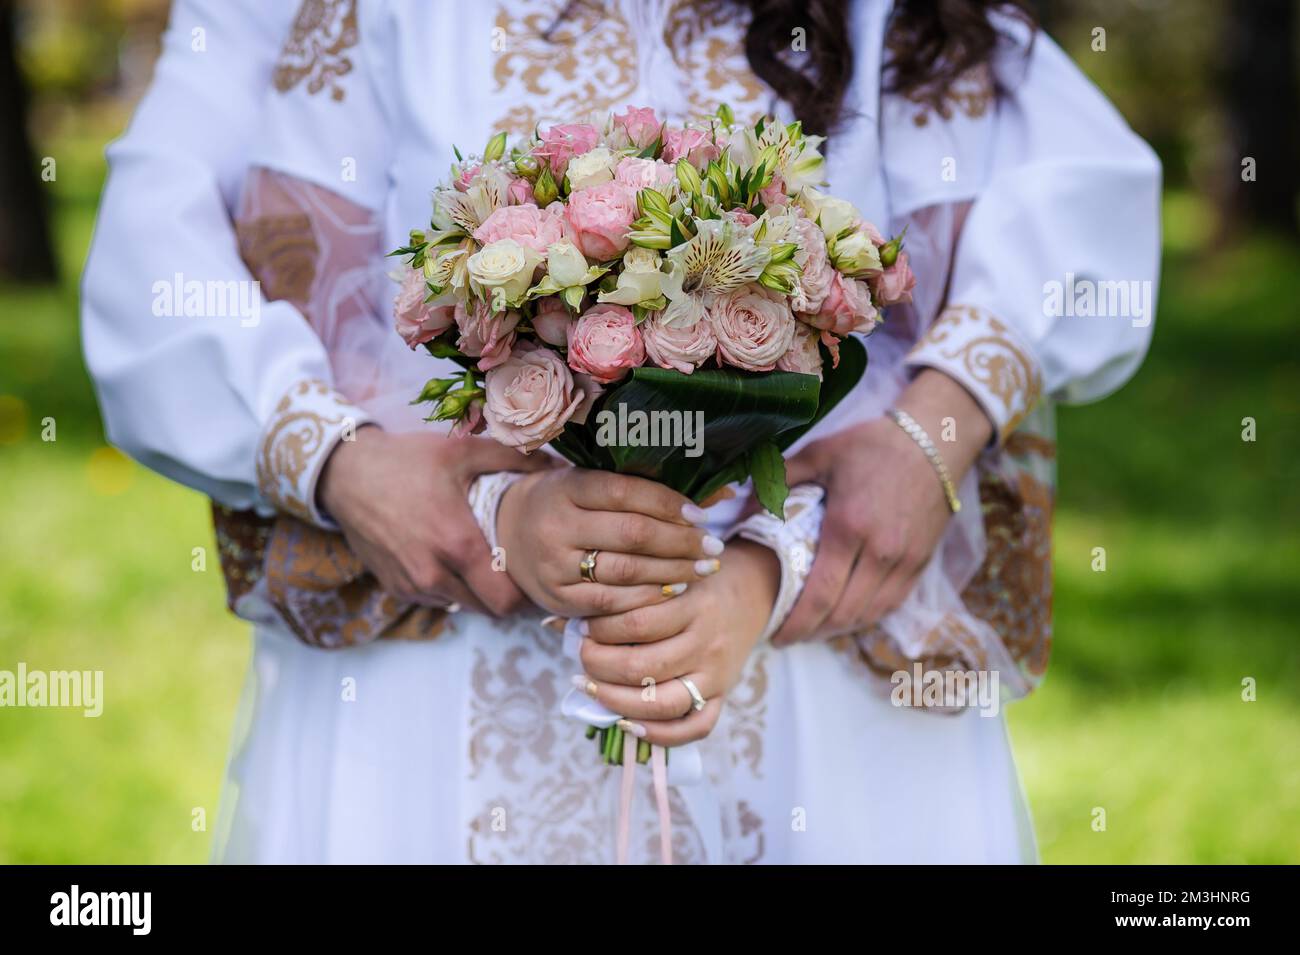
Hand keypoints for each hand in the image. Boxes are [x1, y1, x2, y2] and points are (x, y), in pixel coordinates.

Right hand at [317, 425, 555, 614]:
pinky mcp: (396, 588)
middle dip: (510, 596)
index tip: (539, 573)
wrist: (345, 474)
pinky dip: (453, 588)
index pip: (506, 599)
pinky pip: (438, 600)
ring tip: (489, 563)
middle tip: (521, 571)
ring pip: (465, 606)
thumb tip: (558, 465)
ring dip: (480, 592)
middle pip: (490, 611)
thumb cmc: (407, 461)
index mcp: (456, 544)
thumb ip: (515, 459)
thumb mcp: (462, 451)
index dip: (529, 593)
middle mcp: (434, 574)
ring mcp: (412, 585)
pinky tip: (456, 560)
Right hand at [495, 468, 724, 618]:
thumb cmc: (569, 504)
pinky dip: (647, 598)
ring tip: (702, 569)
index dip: (668, 503)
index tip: (702, 516)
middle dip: (680, 542)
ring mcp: (553, 565)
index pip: (624, 491)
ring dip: (672, 572)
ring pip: (624, 571)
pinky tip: (673, 591)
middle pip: (630, 534)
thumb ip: (650, 488)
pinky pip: (610, 603)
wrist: (510, 534)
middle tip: (714, 548)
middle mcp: (555, 525)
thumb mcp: (596, 485)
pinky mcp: (557, 598)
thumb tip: (723, 493)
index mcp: (566, 487)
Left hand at [574, 540, 777, 745]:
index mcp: (693, 604)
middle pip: (643, 667)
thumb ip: (618, 596)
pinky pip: (694, 729)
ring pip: (661, 703)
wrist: (750, 594)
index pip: (638, 623)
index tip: (581, 628)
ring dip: (615, 700)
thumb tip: (552, 621)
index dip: (600, 630)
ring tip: (589, 688)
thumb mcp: (663, 578)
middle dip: (599, 666)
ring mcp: (716, 675)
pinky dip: (657, 735)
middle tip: (581, 658)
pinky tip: (625, 723)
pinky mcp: (722, 698)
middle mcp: (706, 642)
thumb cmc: (693, 584)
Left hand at [772, 369, 992, 643]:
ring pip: (869, 614)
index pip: (820, 594)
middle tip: (788, 635)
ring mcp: (904, 560)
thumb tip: (742, 510)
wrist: (934, 441)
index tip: (777, 636)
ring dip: (839, 629)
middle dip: (812, 632)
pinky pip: (892, 603)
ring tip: (813, 629)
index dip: (797, 623)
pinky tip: (847, 616)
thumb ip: (779, 482)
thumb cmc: (871, 446)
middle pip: (843, 613)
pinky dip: (867, 617)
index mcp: (848, 527)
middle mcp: (879, 551)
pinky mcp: (921, 562)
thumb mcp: (819, 454)